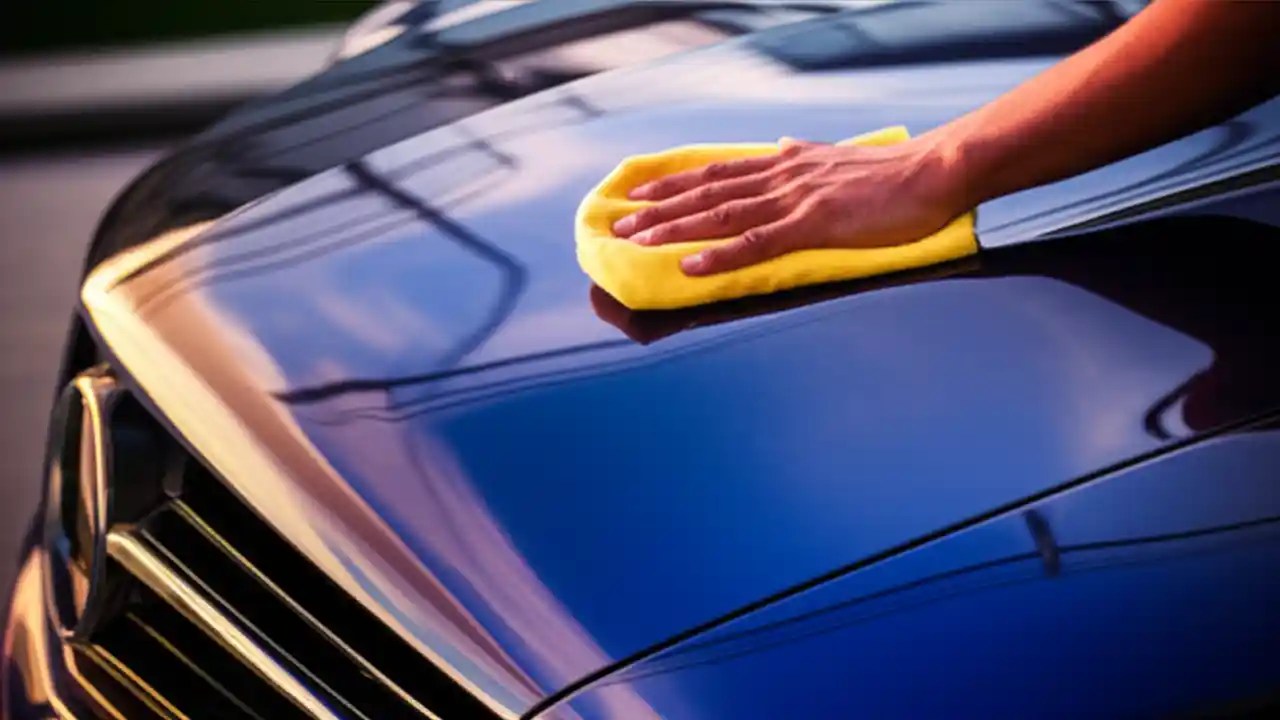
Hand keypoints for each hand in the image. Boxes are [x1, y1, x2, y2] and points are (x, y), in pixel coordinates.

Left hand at [611, 136, 969, 275]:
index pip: (717, 171)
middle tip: (619, 222)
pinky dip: (719, 254)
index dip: (675, 182)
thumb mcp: (837, 155)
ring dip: (674, 229)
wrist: (934, 170)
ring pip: (721, 215)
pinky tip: (690, 265)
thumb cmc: (893, 173)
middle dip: (660, 208)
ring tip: (637, 242)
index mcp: (786, 162)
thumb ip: (805, 155)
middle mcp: (781, 175)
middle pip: (707, 191)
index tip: (640, 191)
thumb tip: (783, 145)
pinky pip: (757, 242)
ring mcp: (795, 199)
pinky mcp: (814, 224)